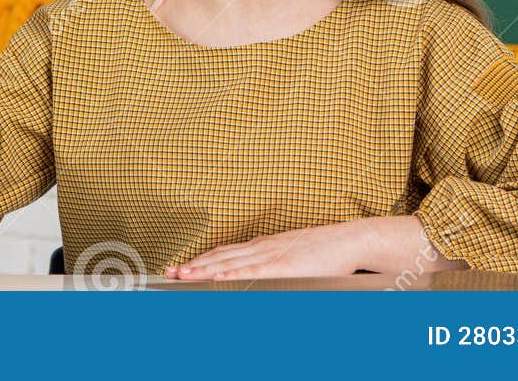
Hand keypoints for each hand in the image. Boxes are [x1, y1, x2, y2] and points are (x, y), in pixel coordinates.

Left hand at [164, 221, 367, 281]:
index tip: (181, 267)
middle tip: (170, 272)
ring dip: (203, 269)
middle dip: (193, 266)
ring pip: (229, 263)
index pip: (223, 253)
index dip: (200, 260)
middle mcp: (260, 248)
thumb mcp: (290, 255)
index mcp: (261, 246)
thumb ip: (271, 262)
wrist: (347, 240)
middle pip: (219, 257)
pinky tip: (216, 277)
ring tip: (183, 275)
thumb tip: (256, 269)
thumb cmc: (323, 250)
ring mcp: (269, 256)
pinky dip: (231, 274)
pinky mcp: (281, 266)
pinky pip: (251, 271)